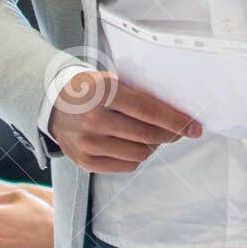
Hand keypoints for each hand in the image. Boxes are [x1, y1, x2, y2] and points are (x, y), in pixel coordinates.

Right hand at [47, 70, 200, 173]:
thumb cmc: (89, 89)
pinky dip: (137, 156)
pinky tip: (134, 145)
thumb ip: (139, 96)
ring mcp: (88, 143)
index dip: (176, 121)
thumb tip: (177, 114)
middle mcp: (94, 120)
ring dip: (153, 146)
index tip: (194, 127)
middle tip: (180, 132)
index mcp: (103, 93)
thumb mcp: (112, 81)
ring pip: (139, 153)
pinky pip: (126, 165)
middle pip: (147, 135)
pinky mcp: (86, 161)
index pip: (149, 111)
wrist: (52, 103)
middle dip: (170, 135)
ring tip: (151, 136)